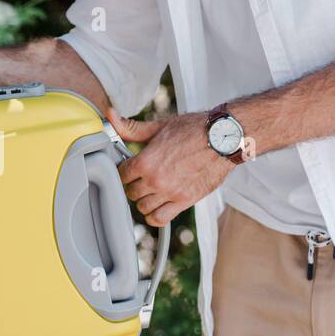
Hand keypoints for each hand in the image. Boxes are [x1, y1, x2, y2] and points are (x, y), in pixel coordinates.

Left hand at [108, 109, 234, 225]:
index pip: (121, 174)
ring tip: (150, 191)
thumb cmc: (194, 129)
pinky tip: (157, 207)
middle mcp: (156, 179)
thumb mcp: (160, 126)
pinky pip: (160, 219)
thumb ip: (132, 128)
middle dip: (134, 185)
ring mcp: (170, 192)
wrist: (223, 138)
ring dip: (144, 200)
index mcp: (146, 161)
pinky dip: (154, 216)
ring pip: (143, 208)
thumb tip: (110, 116)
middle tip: (141, 178)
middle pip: (131, 192)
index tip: (130, 168)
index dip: (124, 171)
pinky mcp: (185, 201)